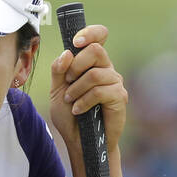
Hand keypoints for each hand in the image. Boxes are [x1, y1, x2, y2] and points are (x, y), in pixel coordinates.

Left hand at [49, 23, 127, 148]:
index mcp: (92, 63)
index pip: (99, 36)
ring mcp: (115, 82)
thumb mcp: (56, 91)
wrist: (79, 142)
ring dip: (76, 88)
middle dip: (76, 65)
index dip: (90, 33)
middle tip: (68, 82)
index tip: (75, 42)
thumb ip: (58, 70)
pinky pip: (100, 91)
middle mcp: (106, 68)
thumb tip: (67, 53)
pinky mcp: (119, 97)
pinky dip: (84, 101)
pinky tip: (78, 110)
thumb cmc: (70, 116)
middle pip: (96, 50)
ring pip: (95, 73)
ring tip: (70, 101)